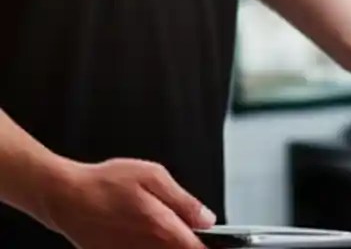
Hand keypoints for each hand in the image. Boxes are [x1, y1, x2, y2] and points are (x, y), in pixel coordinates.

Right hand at [43, 159, 214, 248]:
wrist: (65, 197)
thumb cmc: (105, 183)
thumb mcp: (153, 177)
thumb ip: (185, 201)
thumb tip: (207, 219)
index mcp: (162, 228)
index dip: (210, 247)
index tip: (218, 243)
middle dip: (189, 245)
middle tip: (188, 231)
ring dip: (168, 245)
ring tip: (161, 229)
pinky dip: (149, 248)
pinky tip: (144, 235)